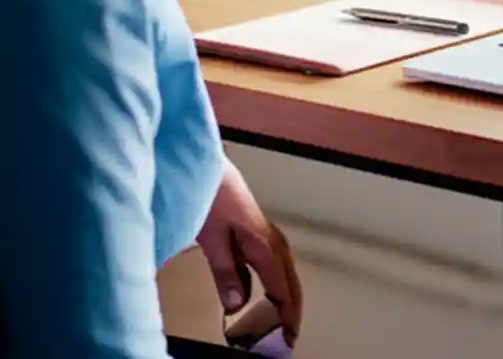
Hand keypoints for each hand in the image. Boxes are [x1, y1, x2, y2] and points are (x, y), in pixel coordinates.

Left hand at [196, 161, 303, 346]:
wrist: (206, 168)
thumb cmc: (210, 193)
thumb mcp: (212, 237)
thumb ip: (225, 272)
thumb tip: (236, 303)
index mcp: (265, 244)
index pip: (284, 289)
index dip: (286, 317)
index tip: (284, 339)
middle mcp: (272, 241)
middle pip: (291, 285)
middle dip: (290, 313)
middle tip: (285, 339)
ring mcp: (267, 238)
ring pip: (285, 276)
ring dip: (284, 301)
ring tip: (280, 325)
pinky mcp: (257, 237)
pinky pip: (273, 269)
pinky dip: (273, 288)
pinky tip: (262, 300)